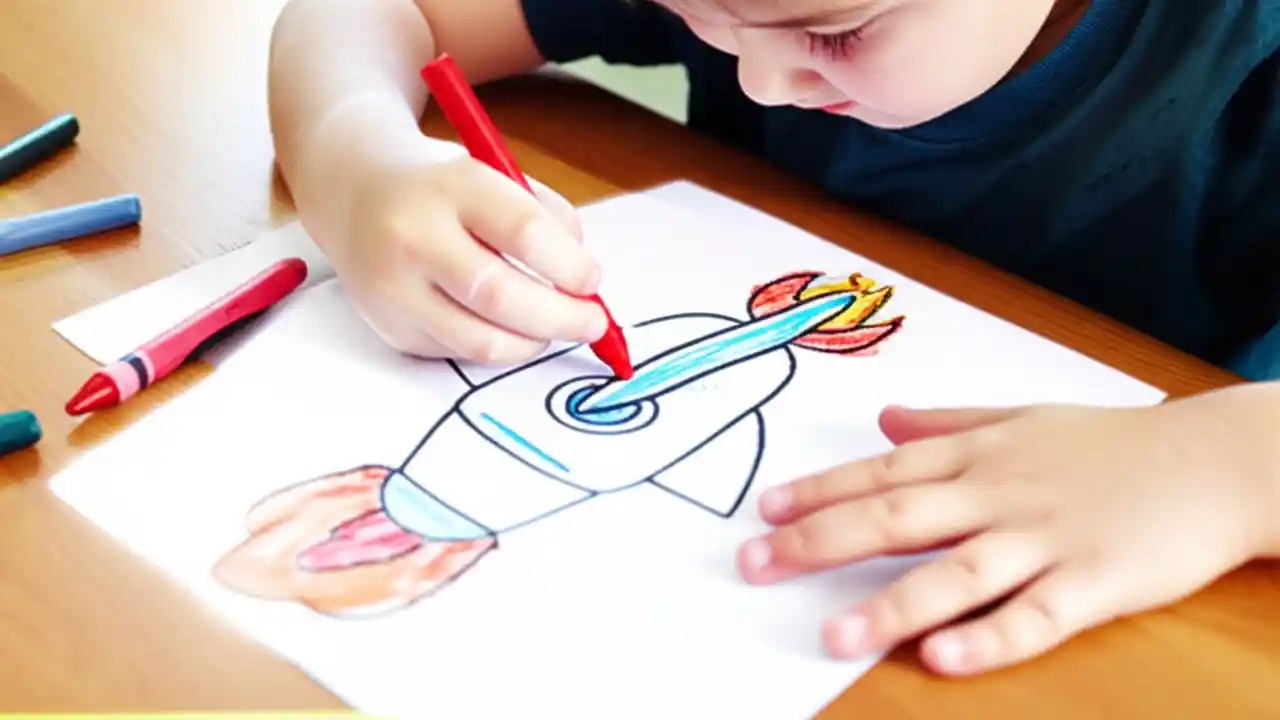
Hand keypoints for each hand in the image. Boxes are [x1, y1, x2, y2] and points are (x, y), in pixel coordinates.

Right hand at [299, 127, 605, 363]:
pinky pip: (459, 351)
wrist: (353, 191)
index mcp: (451, 185)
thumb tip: (585, 283)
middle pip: (501, 296)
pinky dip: (497, 345)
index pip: (523, 232)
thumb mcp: (494, 174)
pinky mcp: (391, 327)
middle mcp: (413, 236)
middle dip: (562, 318)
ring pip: (481, 340)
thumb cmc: (443, 186)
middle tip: (592, 323)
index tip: (593, 281)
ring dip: (533, 342)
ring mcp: (395, 287)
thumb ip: (546, 217)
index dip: (570, 266)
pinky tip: (507, 328)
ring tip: (552, 328)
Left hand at [737, 385, 1279, 675]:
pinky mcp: (1093, 583)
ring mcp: (1044, 539)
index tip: (763, 510)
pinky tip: (941, 658)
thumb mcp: (1022, 417)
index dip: (818, 491)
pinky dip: (987, 639)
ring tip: (832, 636)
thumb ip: (949, 422)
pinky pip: (1034, 618)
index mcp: (978, 454)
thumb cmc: (1113, 442)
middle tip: (755, 565)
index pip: (881, 473)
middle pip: (895, 519)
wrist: (1215, 459)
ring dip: (890, 605)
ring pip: (954, 574)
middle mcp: (998, 493)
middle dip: (819, 543)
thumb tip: (884, 420)